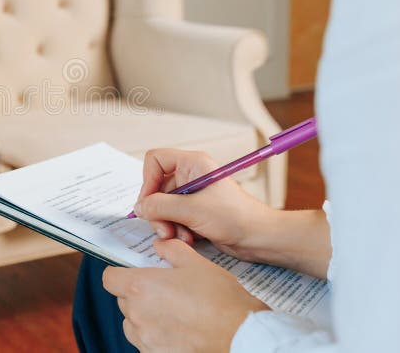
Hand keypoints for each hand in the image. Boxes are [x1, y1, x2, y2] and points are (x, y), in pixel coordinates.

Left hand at [103, 239, 267, 351]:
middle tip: (162, 290)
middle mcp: (137, 315)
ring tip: (171, 312)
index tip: (131, 272)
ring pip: (133, 324)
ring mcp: (145, 339)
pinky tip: (177, 330)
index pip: (109, 279)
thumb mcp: (196, 263)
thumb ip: (171, 250)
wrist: (240, 336)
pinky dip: (155, 336)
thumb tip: (160, 245)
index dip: (119, 273)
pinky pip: (145, 343)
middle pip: (123, 300)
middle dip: (137, 293)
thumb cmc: (220, 300)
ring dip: (144, 316)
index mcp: (140, 287)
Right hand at [133, 149, 273, 259]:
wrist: (259, 238)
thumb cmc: (236, 217)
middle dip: (158, 211)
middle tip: (164, 228)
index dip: (148, 180)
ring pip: (163, 206)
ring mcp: (192, 194)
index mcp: (192, 164)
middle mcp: (190, 176)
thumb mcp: (192, 210)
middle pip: (156, 188)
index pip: (155, 160)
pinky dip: (176, 230)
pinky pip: (173, 218)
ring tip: (180, 236)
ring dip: (168, 224)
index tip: (149, 202)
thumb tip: (140, 207)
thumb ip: (160, 206)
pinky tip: (189, 239)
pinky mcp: (194, 211)